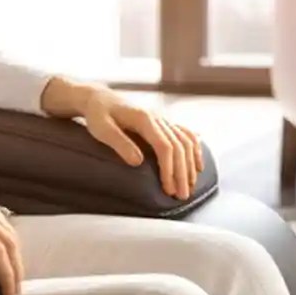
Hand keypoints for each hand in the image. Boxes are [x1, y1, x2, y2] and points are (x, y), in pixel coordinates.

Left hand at [42, 77, 204, 199]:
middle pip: (179, 146)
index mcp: (143, 118)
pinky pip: (186, 134)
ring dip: (190, 165)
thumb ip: (119, 143)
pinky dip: (195, 149)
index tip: (168, 189)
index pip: (164, 146)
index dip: (169, 169)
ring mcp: (162, 119)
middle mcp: (157, 117)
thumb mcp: (101, 129)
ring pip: (185, 141)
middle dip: (182, 173)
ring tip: (189, 186)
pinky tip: (197, 165)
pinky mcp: (163, 122)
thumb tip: (138, 162)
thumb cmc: (98, 114)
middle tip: (182, 196)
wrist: (99, 98)